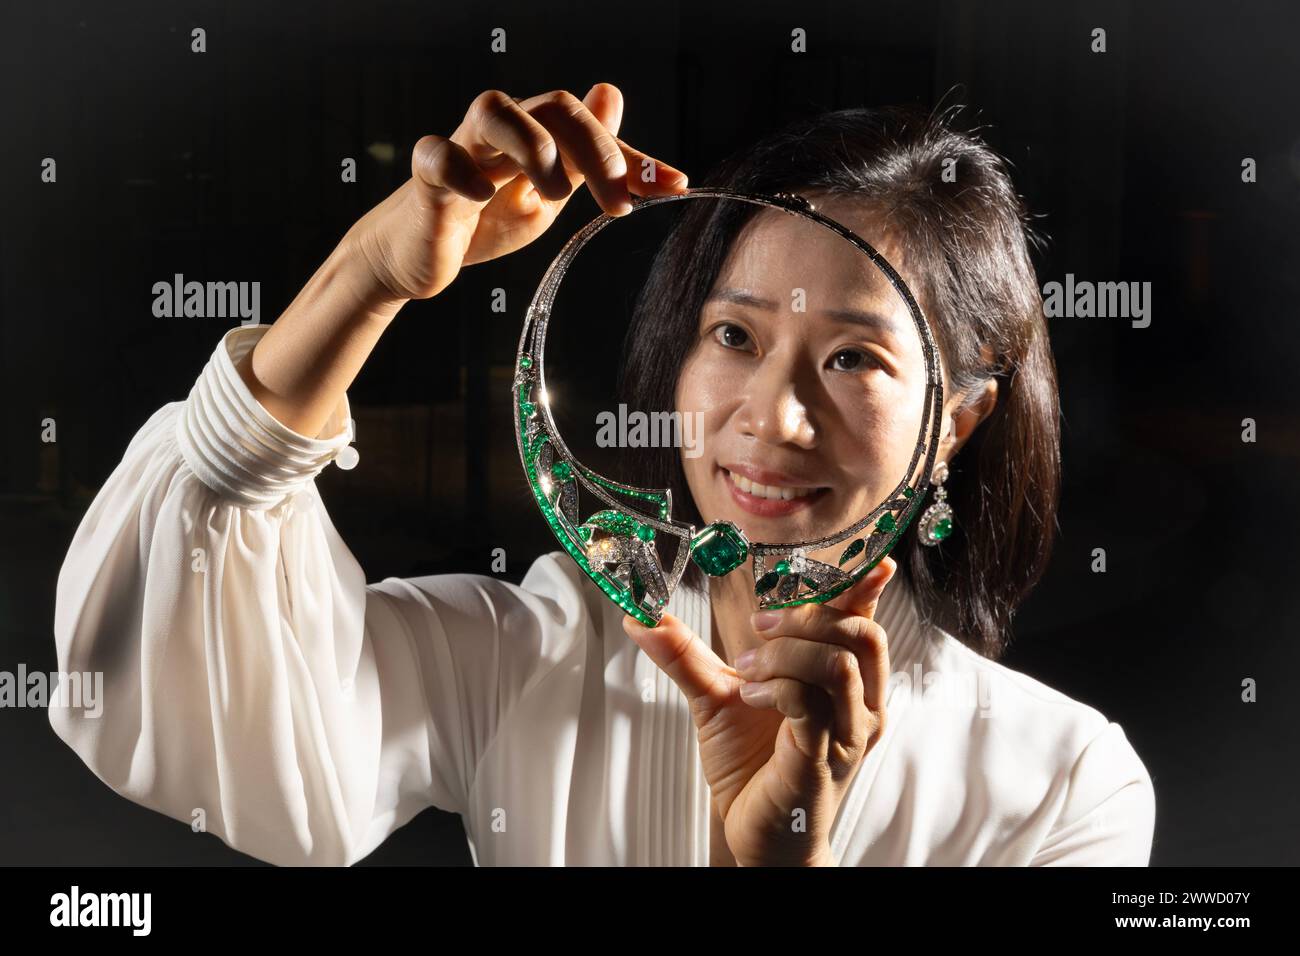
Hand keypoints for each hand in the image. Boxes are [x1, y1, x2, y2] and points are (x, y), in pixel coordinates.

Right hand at [345, 83, 688, 303]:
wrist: (418, 255)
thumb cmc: (483, 218)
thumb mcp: (546, 195)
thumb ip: (583, 158)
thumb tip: (613, 95)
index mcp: (534, 136)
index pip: (589, 124)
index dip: (631, 155)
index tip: (671, 186)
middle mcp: (500, 133)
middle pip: (551, 107)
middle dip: (596, 149)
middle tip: (617, 202)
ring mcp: (461, 151)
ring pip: (494, 110)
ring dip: (534, 146)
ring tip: (554, 193)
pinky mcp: (425, 181)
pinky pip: (436, 155)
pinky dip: (461, 170)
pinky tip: (484, 196)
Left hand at [623, 556, 896, 865]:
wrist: (754, 832)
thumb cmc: (749, 764)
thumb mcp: (715, 696)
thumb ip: (684, 654)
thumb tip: (640, 617)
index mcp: (844, 682)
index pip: (863, 624)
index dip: (868, 589)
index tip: (876, 562)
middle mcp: (859, 704)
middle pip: (859, 634)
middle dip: (806, 617)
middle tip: (759, 626)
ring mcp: (847, 733)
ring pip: (838, 664)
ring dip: (785, 653)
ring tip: (747, 671)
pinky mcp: (823, 758)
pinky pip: (813, 705)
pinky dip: (778, 688)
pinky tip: (752, 697)